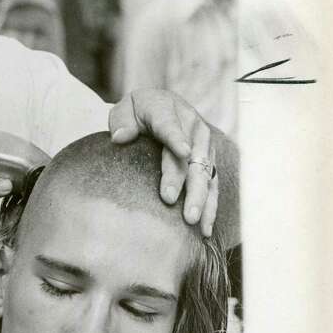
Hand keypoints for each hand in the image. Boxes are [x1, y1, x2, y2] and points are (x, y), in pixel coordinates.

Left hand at [108, 88, 220, 236]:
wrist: (159, 104)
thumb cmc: (137, 111)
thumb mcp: (125, 109)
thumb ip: (122, 121)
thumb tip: (120, 137)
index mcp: (167, 110)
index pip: (170, 126)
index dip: (176, 138)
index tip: (182, 152)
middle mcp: (192, 126)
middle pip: (192, 157)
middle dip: (189, 184)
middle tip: (179, 207)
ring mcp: (203, 145)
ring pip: (206, 174)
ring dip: (202, 200)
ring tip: (194, 223)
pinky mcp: (208, 160)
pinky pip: (212, 184)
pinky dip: (209, 206)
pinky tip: (204, 228)